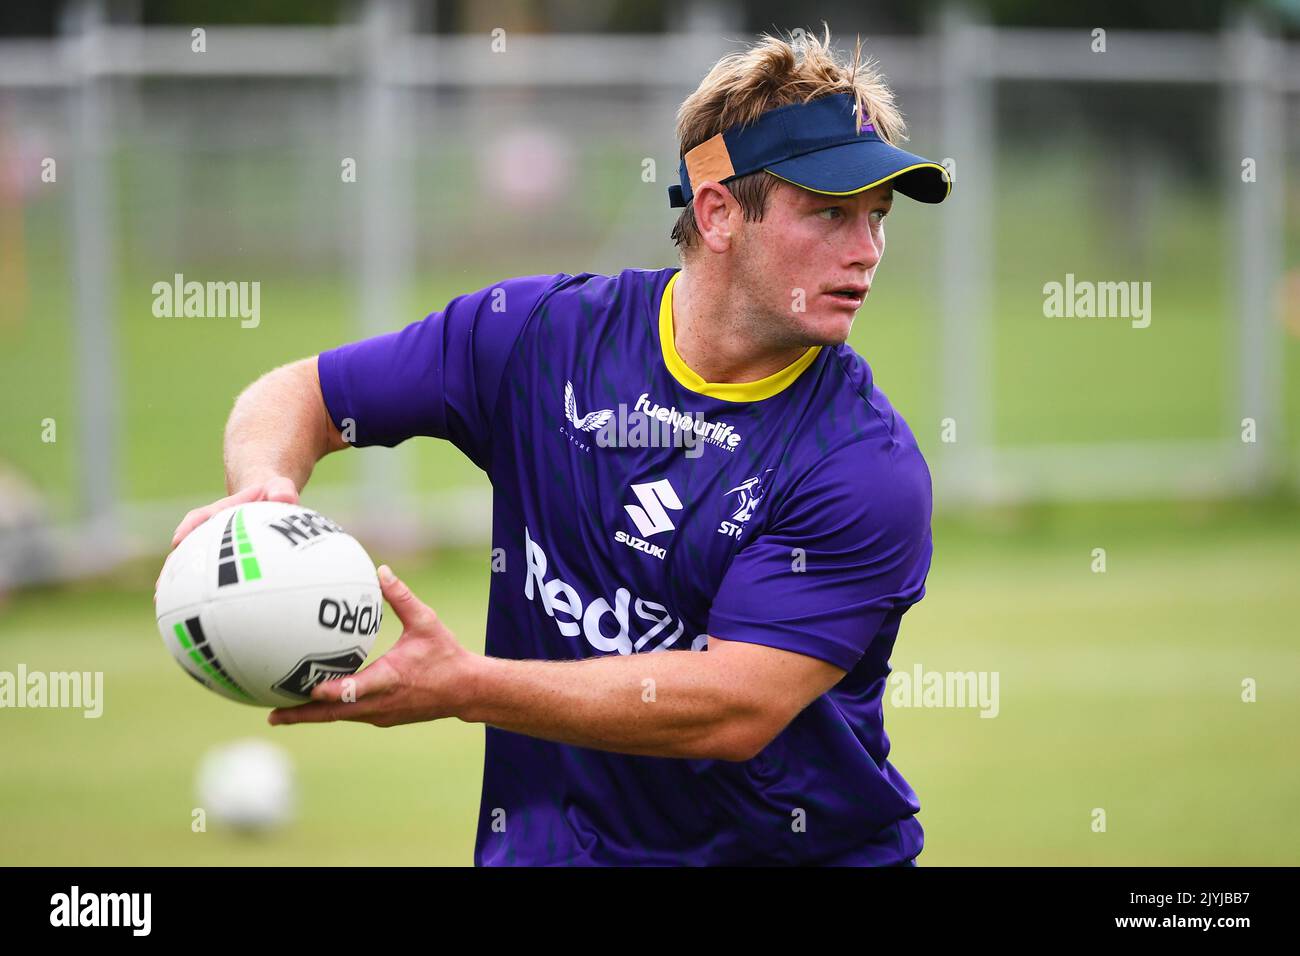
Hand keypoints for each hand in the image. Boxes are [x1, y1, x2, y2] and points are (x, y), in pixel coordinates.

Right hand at [156, 476, 298, 600]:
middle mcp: (211, 529)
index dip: (189, 528)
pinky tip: (199, 615)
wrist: (270, 499)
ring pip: (192, 565)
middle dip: (174, 565)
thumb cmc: (275, 495)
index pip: (201, 517)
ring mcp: (214, 545)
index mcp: (222, 511)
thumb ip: (281, 490)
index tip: (178, 539)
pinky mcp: (224, 560)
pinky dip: (204, 592)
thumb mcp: (279, 488)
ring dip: (178, 584)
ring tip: (164, 603)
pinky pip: (212, 577)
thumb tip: (287, 497)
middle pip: (187, 547)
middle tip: (161, 585)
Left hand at [267, 564, 476, 727]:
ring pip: (339, 717)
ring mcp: (381, 714)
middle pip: (335, 713)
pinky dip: (330, 712)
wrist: (467, 690)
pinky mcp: (383, 717)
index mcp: (390, 678)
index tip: (309, 688)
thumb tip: (381, 570)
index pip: (356, 689)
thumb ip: (402, 597)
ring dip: (311, 716)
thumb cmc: (446, 655)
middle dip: (302, 715)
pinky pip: (350, 715)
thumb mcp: (426, 622)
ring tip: (280, 713)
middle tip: (272, 716)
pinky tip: (313, 705)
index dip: (332, 690)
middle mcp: (381, 702)